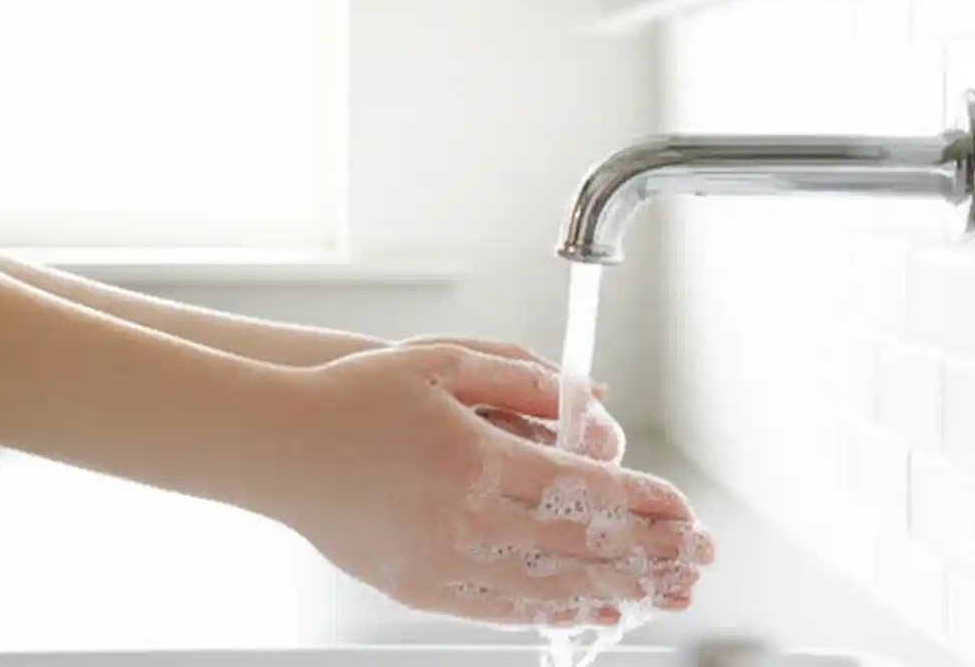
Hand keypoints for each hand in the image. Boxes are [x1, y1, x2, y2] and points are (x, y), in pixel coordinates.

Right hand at [265, 345, 712, 626]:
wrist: (277, 447)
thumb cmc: (356, 397)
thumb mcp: (442, 362)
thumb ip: (522, 378)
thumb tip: (590, 399)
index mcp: (478, 459)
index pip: (586, 491)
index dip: (644, 505)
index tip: (685, 513)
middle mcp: (466, 520)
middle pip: (581, 548)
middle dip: (649, 555)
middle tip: (697, 560)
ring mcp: (442, 563)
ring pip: (550, 589)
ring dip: (615, 592)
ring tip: (662, 595)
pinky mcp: (419, 589)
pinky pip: (502, 610)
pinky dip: (554, 612)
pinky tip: (591, 611)